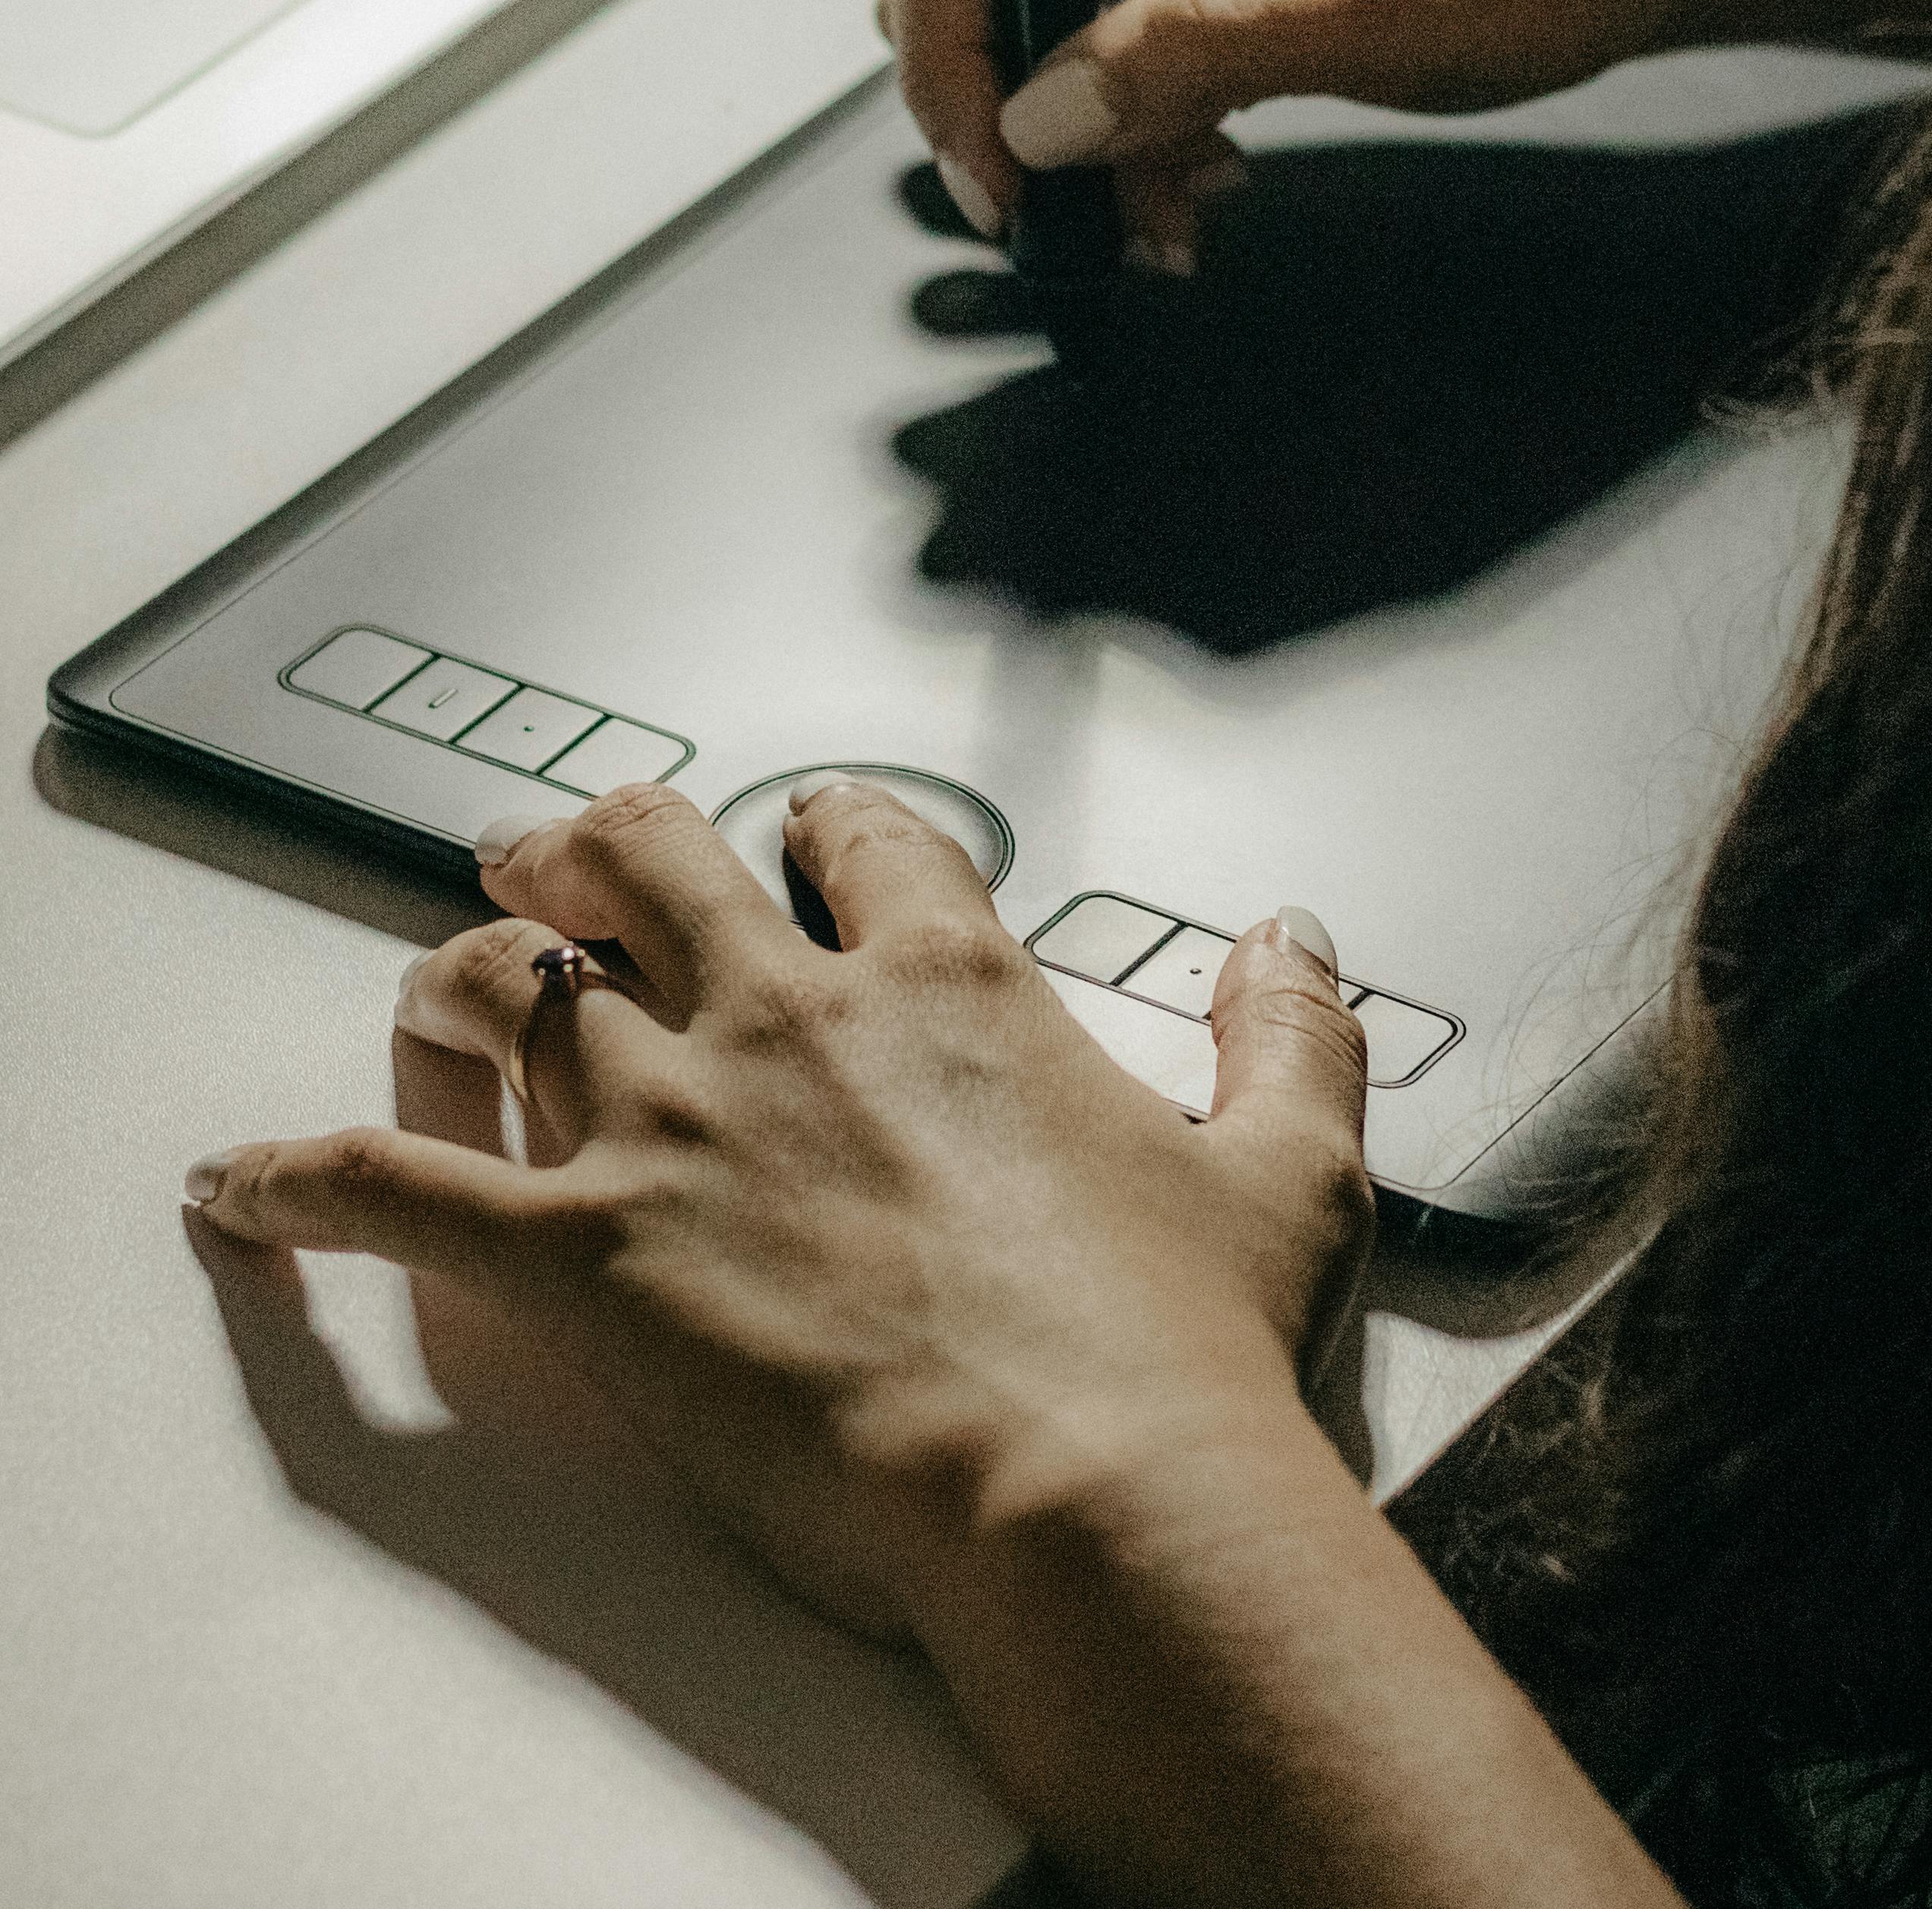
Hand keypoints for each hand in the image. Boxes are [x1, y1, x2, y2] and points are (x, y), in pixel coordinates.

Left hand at [185, 778, 1371, 1640]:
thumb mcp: (1289, 1174)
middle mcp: (789, 1019)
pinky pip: (399, 1190)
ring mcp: (676, 1127)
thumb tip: (1293, 940)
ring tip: (441, 975)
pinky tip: (244, 1183)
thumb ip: (1294, 1031)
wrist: (1093, 1497)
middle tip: (558, 860)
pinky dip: (306, 1179)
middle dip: (594, 844)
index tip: (811, 838)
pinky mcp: (589, 1257)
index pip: (859, 835)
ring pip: (515, 984)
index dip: (826, 825)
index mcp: (944, 986)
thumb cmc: (1180, 1353)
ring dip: (463, 972)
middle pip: (647, 857)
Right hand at [884, 0, 1751, 266]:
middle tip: (1068, 221)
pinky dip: (1130, 131)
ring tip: (1167, 219)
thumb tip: (1045, 113)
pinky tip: (1197, 183)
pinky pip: (1106, 46)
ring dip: (1079, 139)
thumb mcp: (1385, 3)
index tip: (994, 167)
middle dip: (1011, 107)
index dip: (947, 41)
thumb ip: (1203, 51)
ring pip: (1038, 23)